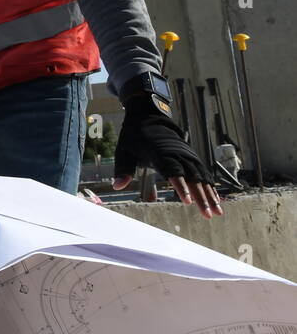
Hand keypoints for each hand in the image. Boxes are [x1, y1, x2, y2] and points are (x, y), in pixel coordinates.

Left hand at [112, 95, 222, 218]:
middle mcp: (178, 155)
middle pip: (192, 178)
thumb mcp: (123, 151)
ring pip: (202, 177)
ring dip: (210, 195)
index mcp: (160, 154)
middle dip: (201, 198)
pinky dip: (211, 186)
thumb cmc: (133, 136)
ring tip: (217, 213)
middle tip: (208, 215)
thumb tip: (117, 186)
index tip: (188, 202)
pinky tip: (216, 200)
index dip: (180, 187)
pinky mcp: (191, 156)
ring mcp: (187, 155)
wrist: (148, 117)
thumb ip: (123, 169)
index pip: (173, 172)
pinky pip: (204, 173)